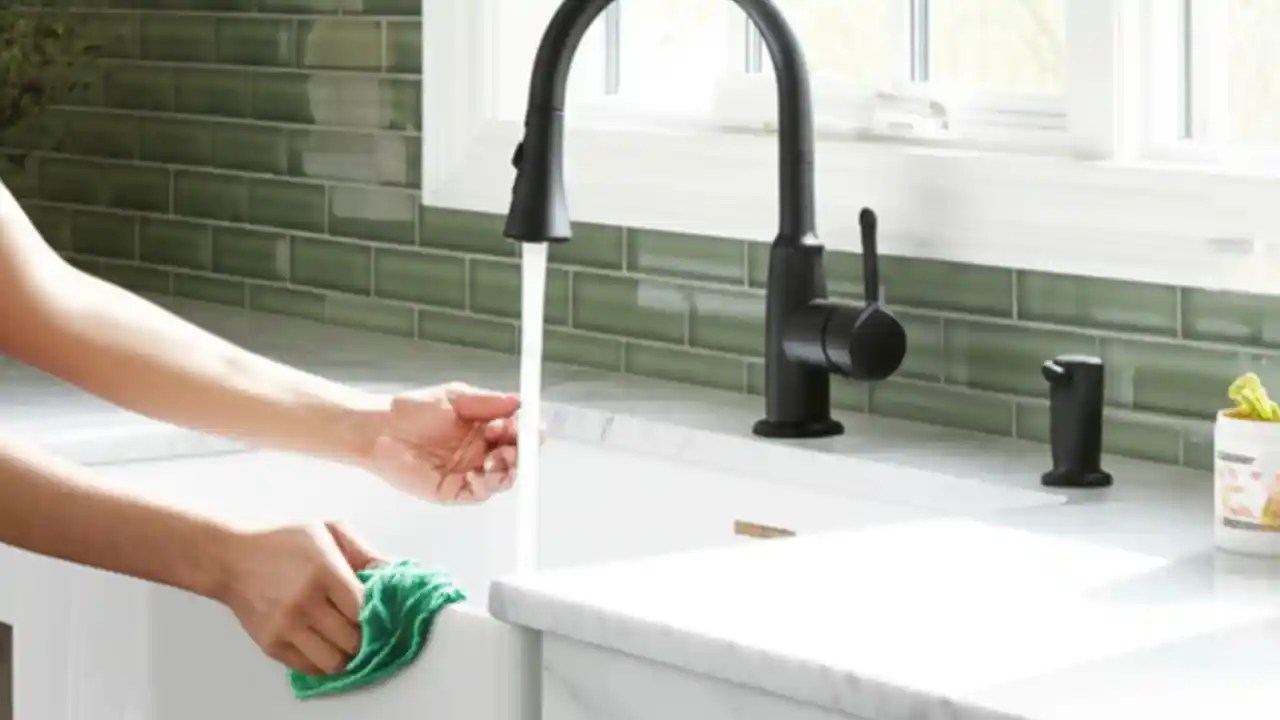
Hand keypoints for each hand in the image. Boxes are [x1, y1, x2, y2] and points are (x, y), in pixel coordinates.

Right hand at [216, 521, 382, 674]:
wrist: (229, 557)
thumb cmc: (282, 540)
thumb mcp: (327, 530)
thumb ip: (364, 552)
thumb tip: (394, 573)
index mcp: (324, 571)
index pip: (365, 608)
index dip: (377, 614)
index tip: (381, 612)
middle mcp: (306, 602)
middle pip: (353, 639)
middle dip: (365, 636)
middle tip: (365, 628)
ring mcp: (286, 626)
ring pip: (334, 661)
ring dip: (346, 655)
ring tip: (346, 640)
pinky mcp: (271, 644)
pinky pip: (309, 668)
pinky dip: (324, 663)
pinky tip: (326, 646)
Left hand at [366, 383, 520, 503]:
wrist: (379, 429)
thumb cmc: (414, 409)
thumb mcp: (455, 396)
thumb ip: (487, 401)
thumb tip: (520, 402)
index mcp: (485, 428)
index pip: (517, 433)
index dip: (527, 431)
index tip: (530, 427)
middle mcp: (481, 452)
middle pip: (515, 458)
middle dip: (520, 453)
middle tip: (513, 445)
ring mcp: (469, 472)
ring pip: (502, 479)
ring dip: (506, 471)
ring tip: (496, 460)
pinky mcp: (453, 491)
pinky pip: (478, 494)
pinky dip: (485, 487)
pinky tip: (478, 475)